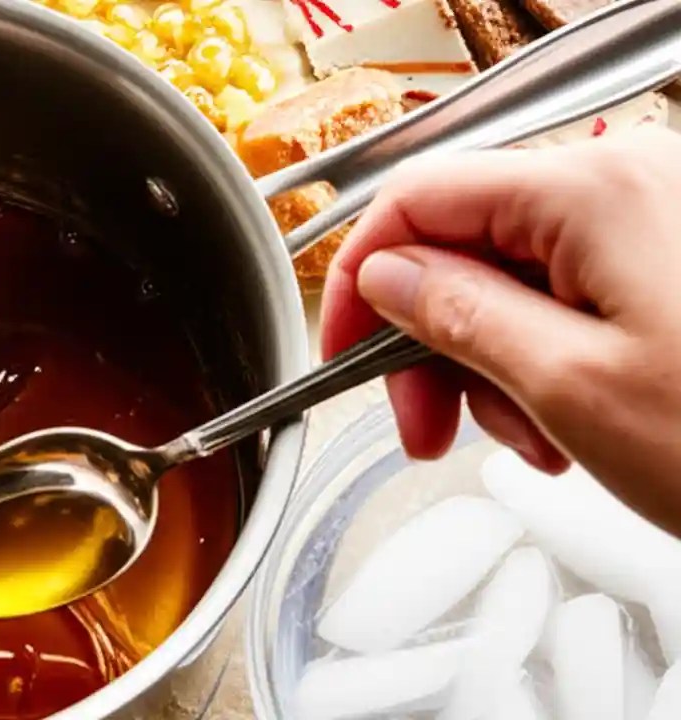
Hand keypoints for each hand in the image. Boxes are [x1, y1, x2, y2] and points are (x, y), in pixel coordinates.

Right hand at [321, 126, 680, 536]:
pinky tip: (560, 420)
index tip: (340, 348)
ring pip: (510, 276)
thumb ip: (454, 315)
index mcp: (592, 193)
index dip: (359, 278)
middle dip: (429, 340)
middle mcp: (626, 185)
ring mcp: (653, 221)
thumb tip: (384, 276)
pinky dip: (541, 359)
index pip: (418, 198)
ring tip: (526, 438)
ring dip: (488, 363)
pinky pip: (566, 294)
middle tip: (424, 424)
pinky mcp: (668, 262)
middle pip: (463, 242)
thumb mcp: (567, 386)